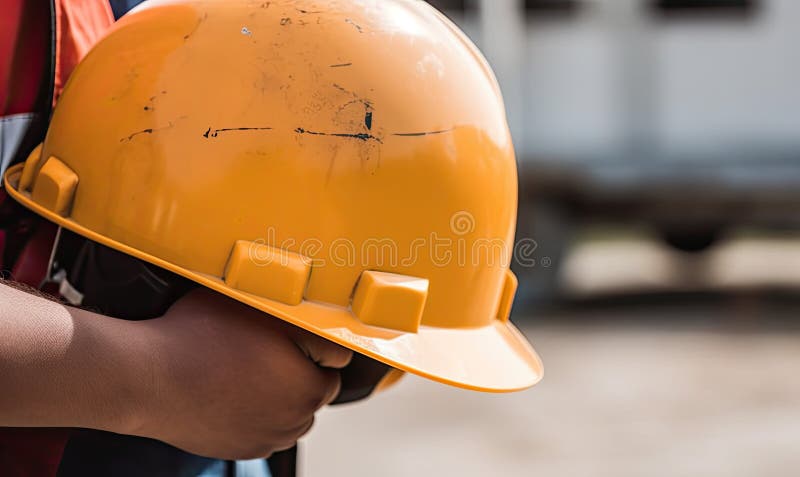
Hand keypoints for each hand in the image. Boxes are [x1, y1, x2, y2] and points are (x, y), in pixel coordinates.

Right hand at [131, 289, 352, 458]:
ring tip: (247, 370)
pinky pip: (262, 429)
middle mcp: (293, 421)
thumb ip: (306, 320)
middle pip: (312, 391)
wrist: (147, 377)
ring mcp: (266, 439)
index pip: (335, 363)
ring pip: (289, 413)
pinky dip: (256, 413)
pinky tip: (232, 391)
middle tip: (266, 349)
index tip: (292, 336)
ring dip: (278, 395)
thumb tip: (325, 324)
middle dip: (298, 371)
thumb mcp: (263, 309)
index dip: (313, 344)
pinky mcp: (240, 448)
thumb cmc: (200, 338)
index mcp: (309, 388)